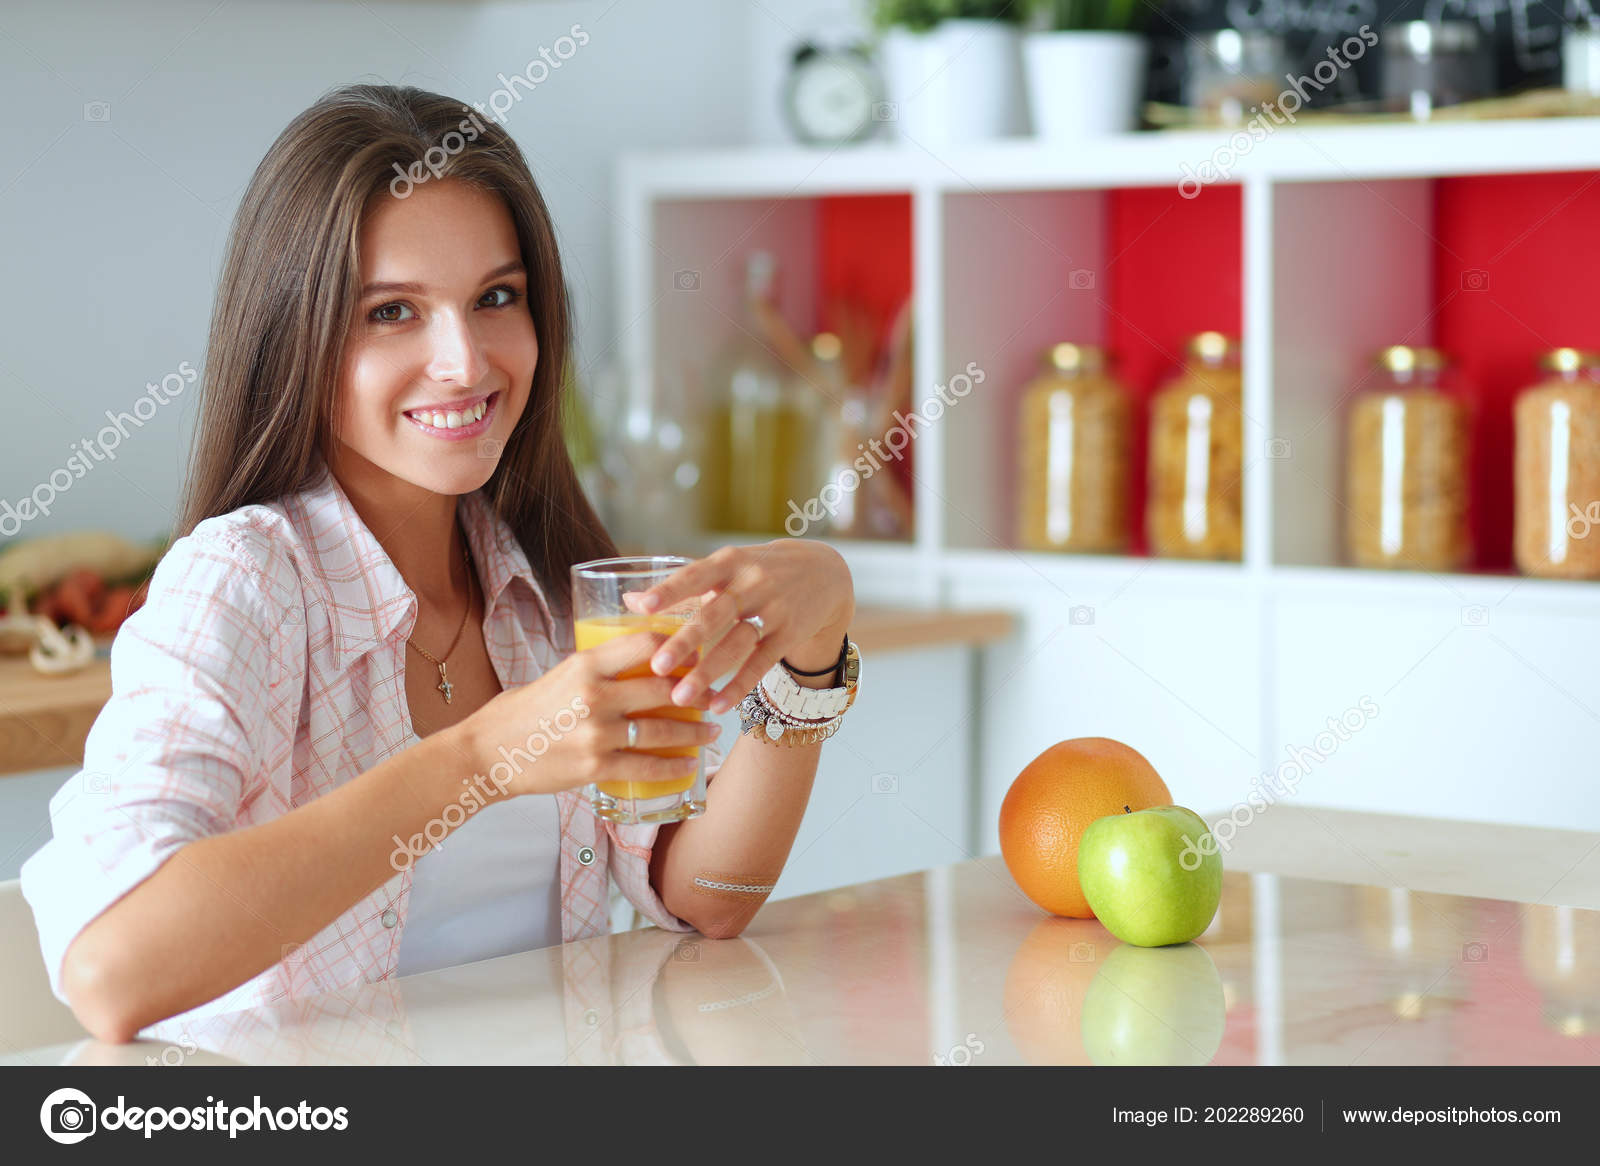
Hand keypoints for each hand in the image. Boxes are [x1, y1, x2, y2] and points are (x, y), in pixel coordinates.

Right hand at [455, 630, 720, 797]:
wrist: (486, 753)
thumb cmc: (521, 713)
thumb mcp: (558, 676)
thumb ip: (595, 672)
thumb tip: (635, 666)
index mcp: (585, 664)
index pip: (646, 644)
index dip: (679, 647)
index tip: (698, 654)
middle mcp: (594, 694)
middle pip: (664, 688)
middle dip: (697, 693)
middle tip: (712, 697)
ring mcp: (596, 733)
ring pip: (663, 731)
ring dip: (694, 733)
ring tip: (710, 733)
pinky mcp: (594, 766)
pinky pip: (646, 766)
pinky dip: (673, 767)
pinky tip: (688, 765)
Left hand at [632, 541, 855, 713]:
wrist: (824, 573)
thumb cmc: (758, 571)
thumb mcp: (727, 567)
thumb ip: (683, 585)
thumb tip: (630, 600)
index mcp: (729, 563)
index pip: (695, 574)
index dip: (669, 590)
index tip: (642, 606)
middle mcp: (753, 583)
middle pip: (715, 615)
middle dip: (685, 642)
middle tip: (657, 666)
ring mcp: (774, 609)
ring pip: (737, 644)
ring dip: (709, 672)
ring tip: (681, 697)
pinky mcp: (789, 634)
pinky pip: (761, 664)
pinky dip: (740, 686)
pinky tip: (719, 705)